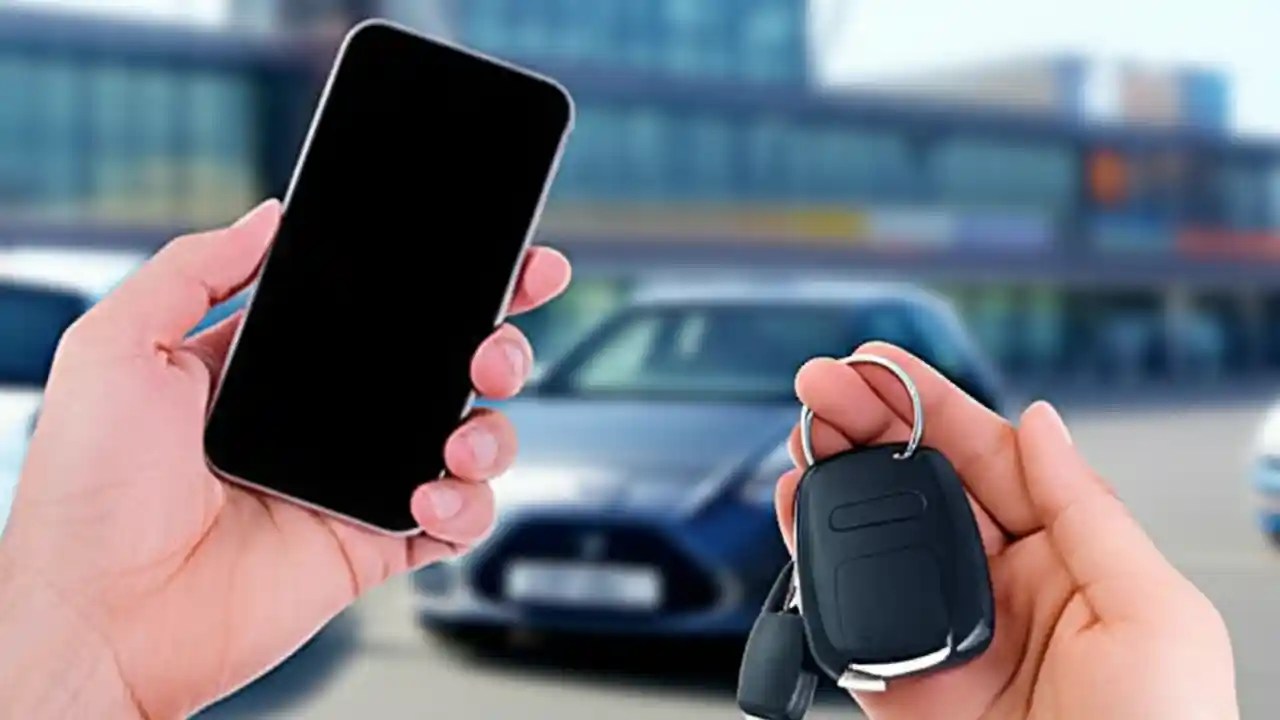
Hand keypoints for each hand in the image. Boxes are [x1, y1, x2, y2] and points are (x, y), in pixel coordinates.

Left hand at [0, 200, 571, 717]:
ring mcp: (356, 483)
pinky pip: (458, 519)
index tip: (494, 259)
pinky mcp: (375, 544)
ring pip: (469, 438)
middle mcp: (328, 421)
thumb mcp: (117, 346)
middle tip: (492, 349)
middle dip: (497, 345)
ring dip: (492, 430)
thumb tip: (267, 219)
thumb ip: (191, 268)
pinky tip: (426, 496)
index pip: (378, 311)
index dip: (442, 283)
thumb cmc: (88, 491)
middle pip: (445, 367)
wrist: (102, 615)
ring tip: (460, 438)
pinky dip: (466, 504)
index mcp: (280, 367)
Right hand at [775, 343, 1237, 719]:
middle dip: (865, 427)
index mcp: (1070, 559)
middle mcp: (1003, 590)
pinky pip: (847, 615)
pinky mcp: (903, 686)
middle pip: (919, 487)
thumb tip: (1041, 424)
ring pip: (875, 539)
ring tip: (801, 437)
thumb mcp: (1155, 612)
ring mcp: (947, 635)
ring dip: (833, 481)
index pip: (988, 457)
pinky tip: (797, 516)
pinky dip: (813, 564)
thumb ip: (1087, 512)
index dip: (928, 403)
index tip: (879, 363)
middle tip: (818, 387)